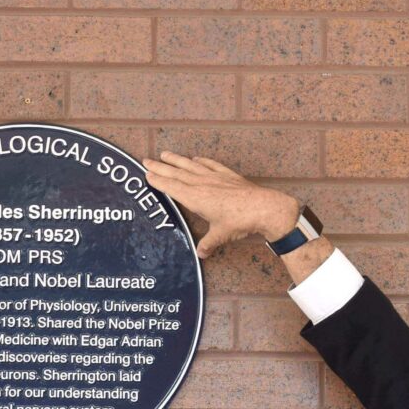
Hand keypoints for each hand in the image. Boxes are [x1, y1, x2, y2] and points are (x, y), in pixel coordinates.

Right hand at [141, 151, 299, 257]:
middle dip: (160, 167)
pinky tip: (196, 158)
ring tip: (165, 154)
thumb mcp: (220, 236)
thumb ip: (208, 244)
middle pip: (176, 173)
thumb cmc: (239, 222)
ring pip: (191, 166)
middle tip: (146, 160)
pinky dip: (201, 161)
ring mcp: (215, 177)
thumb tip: (200, 254)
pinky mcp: (228, 175)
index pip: (172, 187)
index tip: (146, 174)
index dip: (158, 181)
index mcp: (196, 198)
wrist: (263, 208)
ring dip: (177, 160)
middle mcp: (202, 184)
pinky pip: (210, 165)